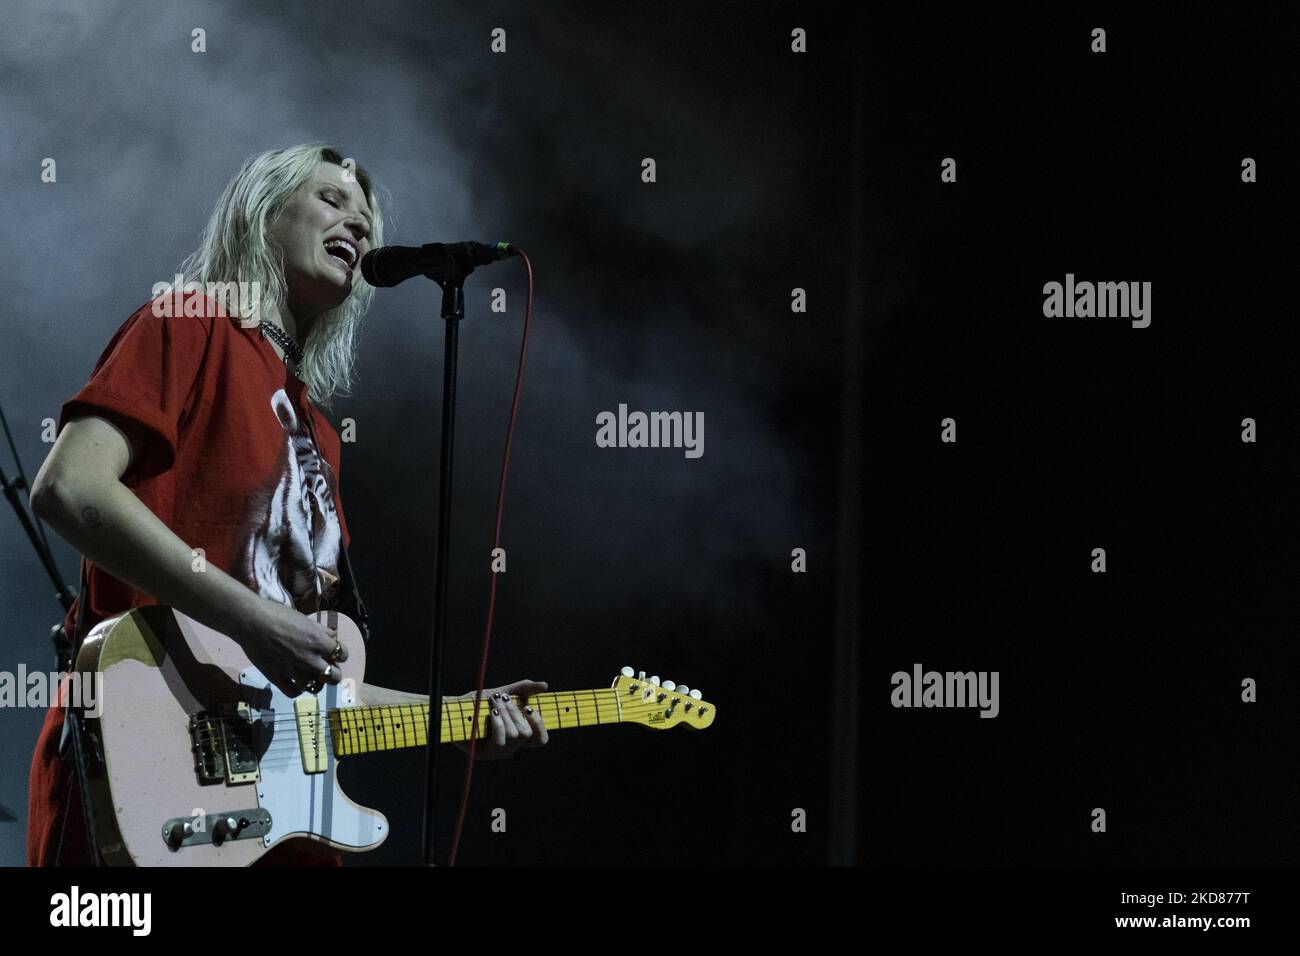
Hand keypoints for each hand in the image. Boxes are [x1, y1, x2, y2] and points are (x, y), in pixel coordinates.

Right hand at [233, 598, 347, 696]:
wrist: (251, 622)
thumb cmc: (278, 615)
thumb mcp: (306, 619)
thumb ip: (321, 631)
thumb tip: (332, 636)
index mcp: (319, 642)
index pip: (342, 655)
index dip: (340, 654)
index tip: (335, 654)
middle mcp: (310, 659)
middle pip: (334, 677)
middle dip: (333, 673)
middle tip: (326, 668)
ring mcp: (294, 672)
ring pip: (315, 688)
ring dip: (316, 682)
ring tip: (311, 677)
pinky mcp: (278, 679)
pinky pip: (294, 693)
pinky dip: (298, 690)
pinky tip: (296, 683)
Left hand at [452, 680, 548, 759]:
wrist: (455, 709)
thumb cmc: (480, 703)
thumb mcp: (505, 693)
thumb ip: (524, 690)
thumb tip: (545, 685)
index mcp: (519, 735)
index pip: (540, 739)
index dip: (539, 725)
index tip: (529, 707)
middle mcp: (512, 747)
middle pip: (526, 734)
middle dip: (515, 712)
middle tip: (503, 699)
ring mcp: (499, 752)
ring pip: (514, 736)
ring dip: (506, 715)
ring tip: (494, 703)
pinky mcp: (485, 754)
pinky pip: (500, 741)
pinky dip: (498, 724)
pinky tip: (493, 713)